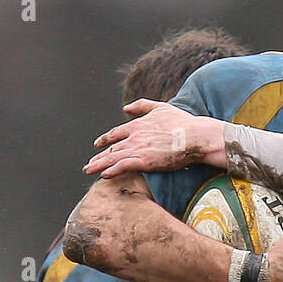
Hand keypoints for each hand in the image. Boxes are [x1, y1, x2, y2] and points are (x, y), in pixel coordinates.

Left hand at [83, 102, 222, 177]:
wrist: (194, 136)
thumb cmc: (182, 122)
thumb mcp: (161, 107)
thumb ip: (141, 105)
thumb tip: (125, 107)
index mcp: (137, 125)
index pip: (115, 133)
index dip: (105, 139)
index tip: (97, 145)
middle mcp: (134, 136)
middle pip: (110, 148)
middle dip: (98, 157)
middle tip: (88, 165)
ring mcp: (138, 149)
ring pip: (113, 158)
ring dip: (99, 165)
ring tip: (88, 171)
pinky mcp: (144, 160)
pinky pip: (123, 166)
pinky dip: (112, 171)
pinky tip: (103, 176)